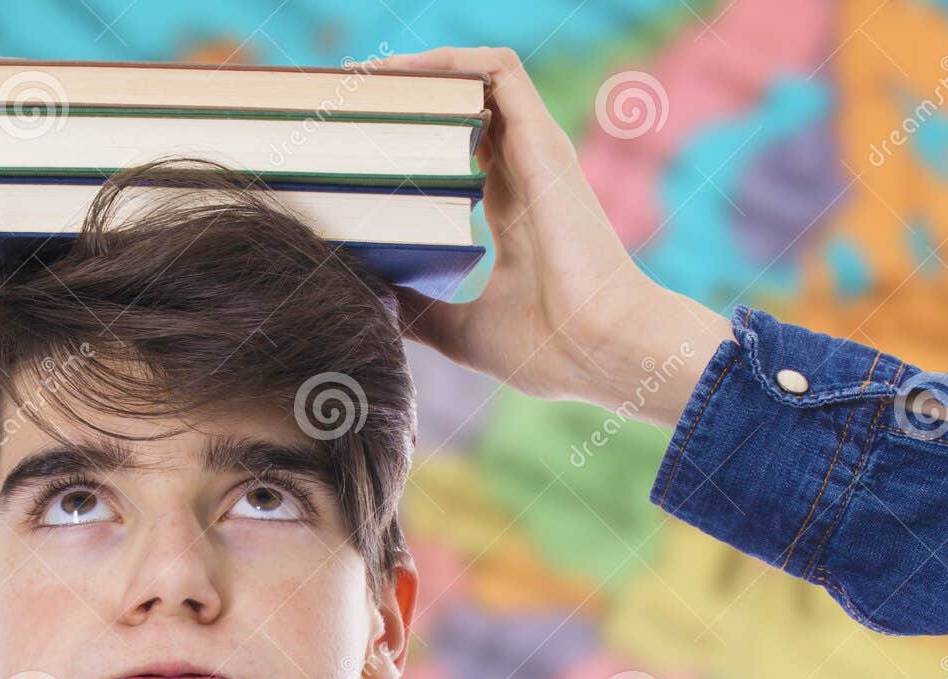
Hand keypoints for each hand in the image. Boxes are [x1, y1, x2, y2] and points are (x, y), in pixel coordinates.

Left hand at [369, 47, 728, 426]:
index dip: (416, 137)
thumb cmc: (547, 347)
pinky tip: (401, 71)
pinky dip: (451, 61)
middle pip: (464, 109)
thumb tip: (367, 302)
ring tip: (364, 77)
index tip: (361, 140)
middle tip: (348, 98)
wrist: (600, 348)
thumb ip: (417, 310)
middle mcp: (523, 173)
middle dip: (409, 97)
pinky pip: (499, 71)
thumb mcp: (460, 329)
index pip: (460, 150)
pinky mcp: (542, 142)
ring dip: (421, 69)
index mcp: (510, 210)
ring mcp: (535, 154)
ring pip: (477, 81)